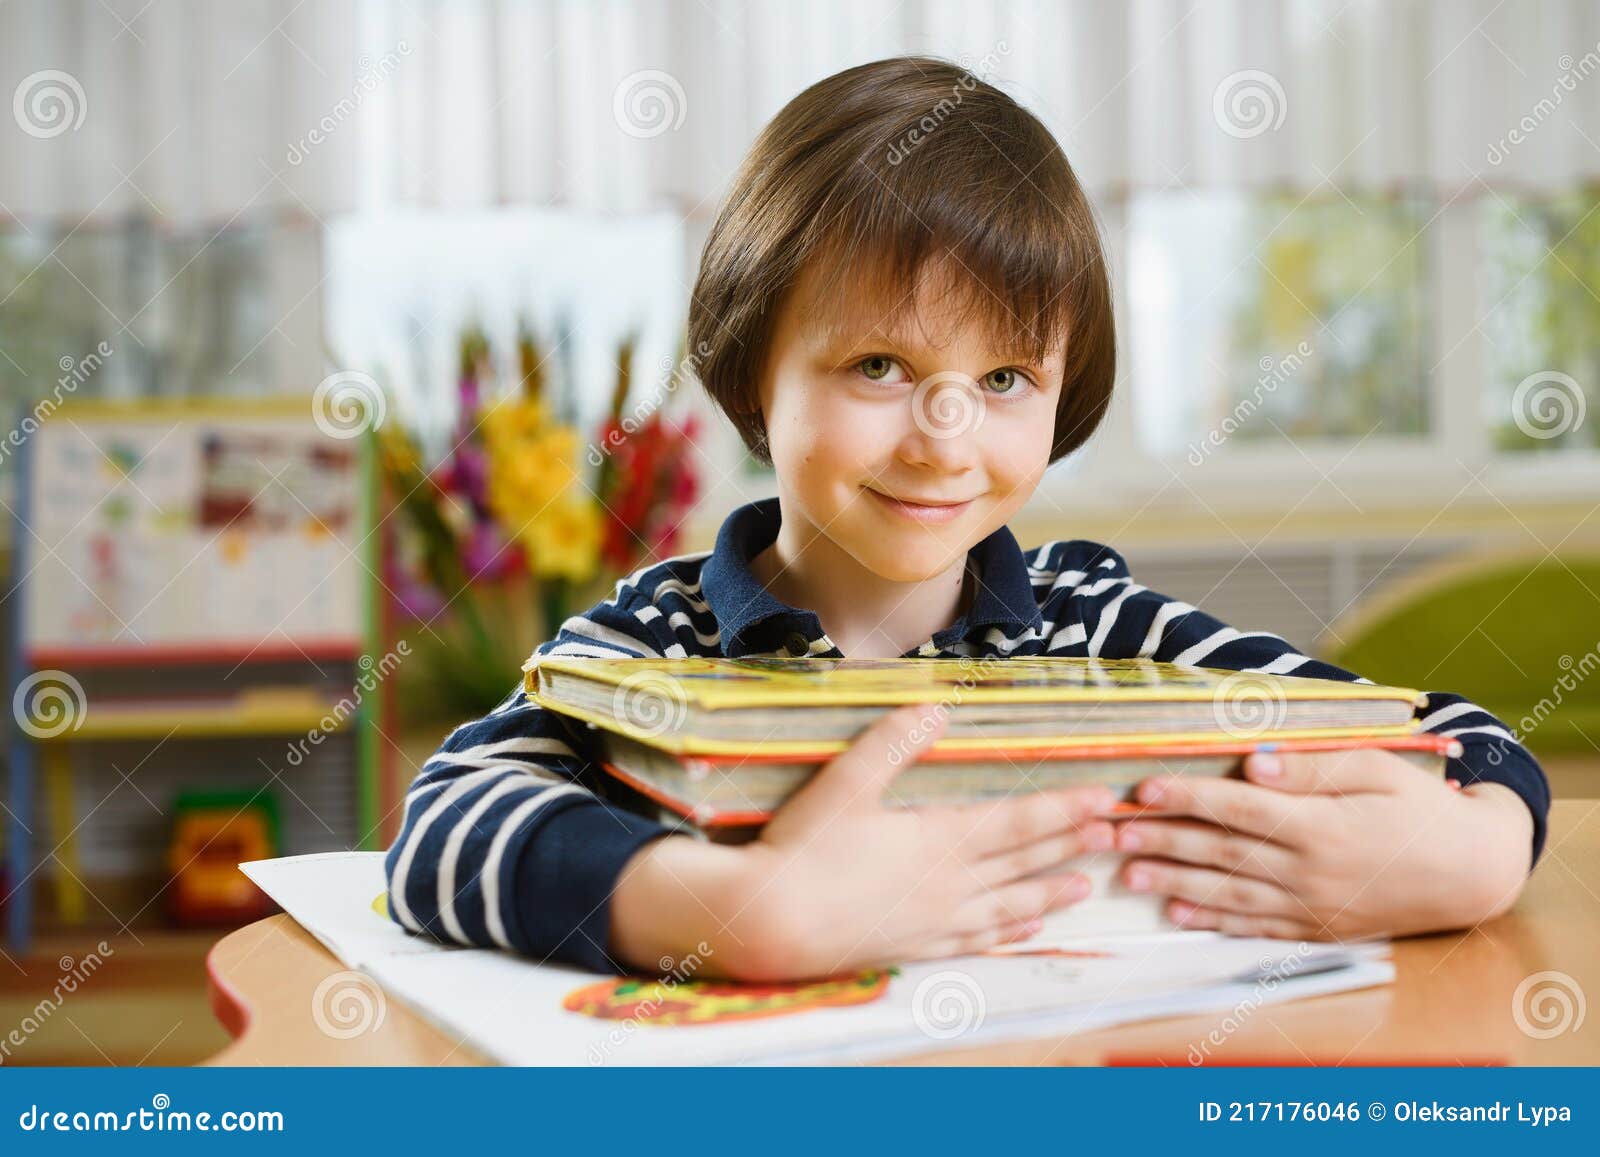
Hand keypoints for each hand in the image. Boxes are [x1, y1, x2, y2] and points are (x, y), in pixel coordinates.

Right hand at [610, 705, 1115, 979]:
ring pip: (1010, 905)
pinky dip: (1009, 933)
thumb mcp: (844, 782)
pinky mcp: (915, 946)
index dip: (1063, 808)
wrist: (770, 922)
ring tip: (1085, 885)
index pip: (1018, 820)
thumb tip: (936, 708)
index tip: (1103, 799)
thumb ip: (891, 743)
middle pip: (1024, 861)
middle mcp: (950, 883)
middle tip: (1112, 834)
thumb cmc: (803, 849)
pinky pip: (977, 940)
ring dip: (1050, 893)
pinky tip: (1026, 931)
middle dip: (1069, 844)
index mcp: (938, 838)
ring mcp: (936, 920)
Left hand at [1113, 748, 1534, 940]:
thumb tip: (1254, 759)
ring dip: (1172, 883)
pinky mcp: (1316, 930)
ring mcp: (1312, 907)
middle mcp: (1311, 872)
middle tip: (1110, 832)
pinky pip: (1255, 927)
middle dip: (1161, 841)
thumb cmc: (1422, 808)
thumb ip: (1313, 768)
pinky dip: (1213, 921)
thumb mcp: (1377, 771)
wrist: (1472, 871)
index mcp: (1323, 826)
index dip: (1188, 796)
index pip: (1240, 808)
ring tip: (1124, 873)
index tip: (1144, 787)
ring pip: (1228, 894)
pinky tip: (1177, 913)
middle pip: (1222, 853)